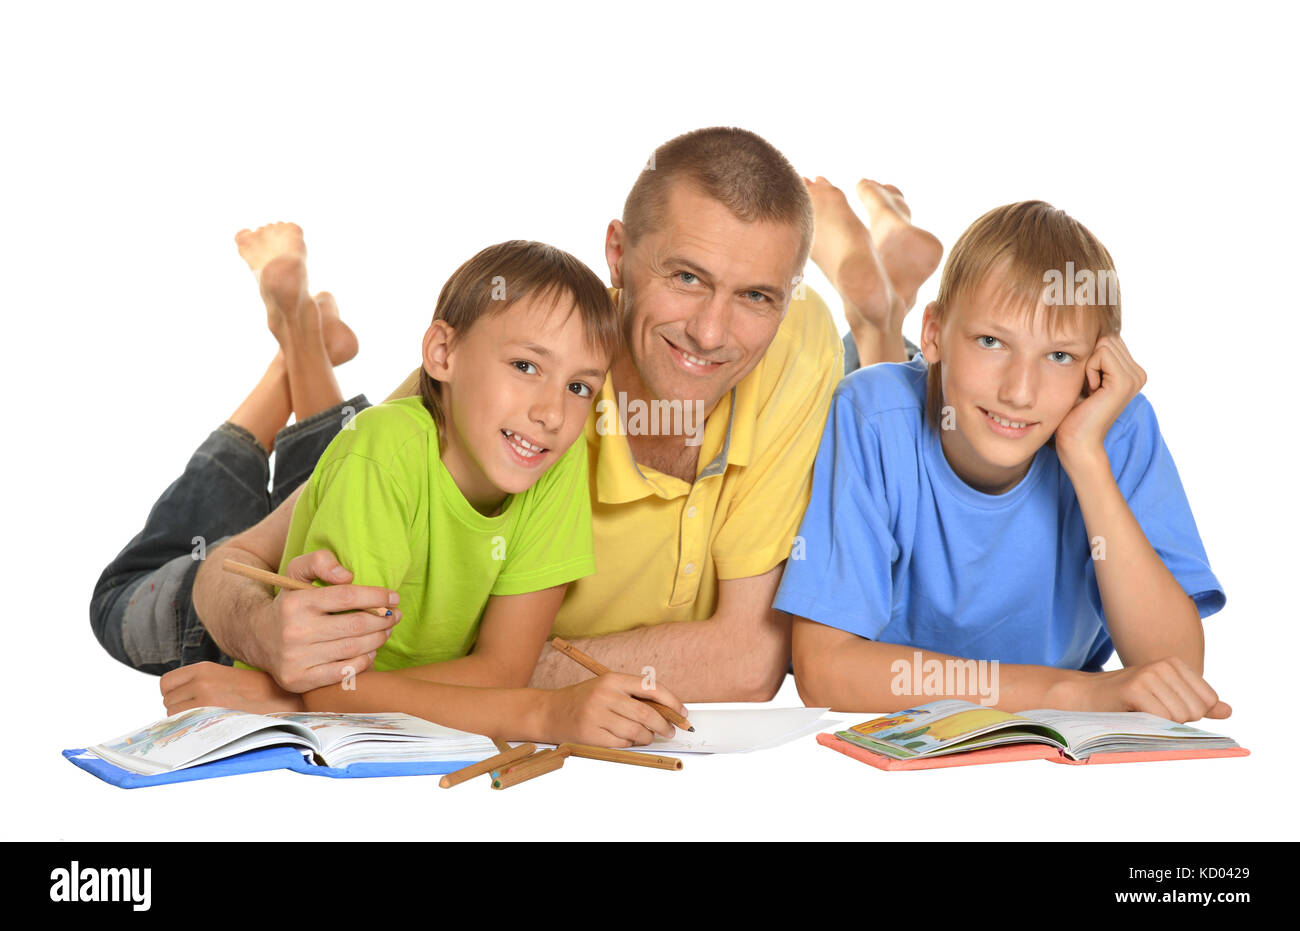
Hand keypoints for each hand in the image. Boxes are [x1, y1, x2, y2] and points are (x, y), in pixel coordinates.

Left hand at [161, 662, 303, 714]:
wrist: (286, 701)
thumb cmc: (261, 691)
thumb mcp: (230, 676)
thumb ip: (204, 682)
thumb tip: (180, 699)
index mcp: (204, 669)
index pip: (166, 683)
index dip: (175, 693)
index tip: (188, 699)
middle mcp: (200, 683)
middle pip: (168, 702)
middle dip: (182, 708)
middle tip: (205, 711)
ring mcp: (205, 702)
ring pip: (175, 717)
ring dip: (188, 721)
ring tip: (211, 719)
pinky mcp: (212, 719)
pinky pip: (186, 728)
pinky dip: (194, 730)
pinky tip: (212, 727)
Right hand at [253, 549, 401, 691]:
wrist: (256, 636)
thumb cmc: (289, 602)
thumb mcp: (296, 572)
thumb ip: (320, 561)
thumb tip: (347, 576)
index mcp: (296, 603)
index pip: (347, 597)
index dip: (376, 597)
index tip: (393, 597)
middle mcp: (295, 631)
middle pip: (355, 625)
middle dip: (383, 620)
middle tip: (394, 616)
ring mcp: (295, 659)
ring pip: (352, 649)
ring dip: (378, 639)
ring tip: (386, 631)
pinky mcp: (298, 680)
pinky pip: (342, 673)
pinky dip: (363, 662)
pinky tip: (370, 651)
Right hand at [540, 673, 688, 746]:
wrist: (550, 711)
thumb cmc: (584, 699)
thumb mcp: (607, 687)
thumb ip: (633, 695)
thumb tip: (668, 709)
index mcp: (612, 679)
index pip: (651, 688)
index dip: (672, 702)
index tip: (683, 713)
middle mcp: (605, 695)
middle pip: (647, 714)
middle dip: (664, 726)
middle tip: (670, 731)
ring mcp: (597, 716)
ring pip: (636, 732)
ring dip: (647, 738)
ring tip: (647, 737)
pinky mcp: (591, 735)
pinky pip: (622, 744)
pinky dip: (630, 744)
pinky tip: (628, 740)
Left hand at [1055, 333, 1146, 470]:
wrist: (1076, 442)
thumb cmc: (1073, 412)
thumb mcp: (1082, 377)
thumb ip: (1091, 355)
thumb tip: (1087, 325)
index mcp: (1131, 371)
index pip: (1107, 338)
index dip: (1089, 355)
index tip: (1087, 383)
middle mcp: (1138, 372)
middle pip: (1106, 337)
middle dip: (1089, 358)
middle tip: (1088, 388)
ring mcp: (1135, 376)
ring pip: (1103, 343)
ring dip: (1087, 365)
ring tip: (1089, 390)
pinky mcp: (1125, 381)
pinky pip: (1100, 354)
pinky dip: (1088, 370)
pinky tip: (1091, 391)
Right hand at [1059, 657, 1230, 722]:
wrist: (1082, 696)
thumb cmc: (1125, 700)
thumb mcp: (1164, 697)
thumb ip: (1197, 703)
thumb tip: (1228, 711)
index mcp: (1175, 664)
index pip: (1208, 701)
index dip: (1189, 713)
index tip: (1163, 707)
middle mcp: (1165, 665)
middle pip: (1196, 710)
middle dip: (1176, 720)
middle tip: (1149, 711)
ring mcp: (1150, 674)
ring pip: (1179, 716)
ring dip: (1160, 724)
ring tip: (1139, 712)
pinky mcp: (1135, 688)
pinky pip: (1161, 718)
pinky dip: (1149, 725)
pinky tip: (1132, 714)